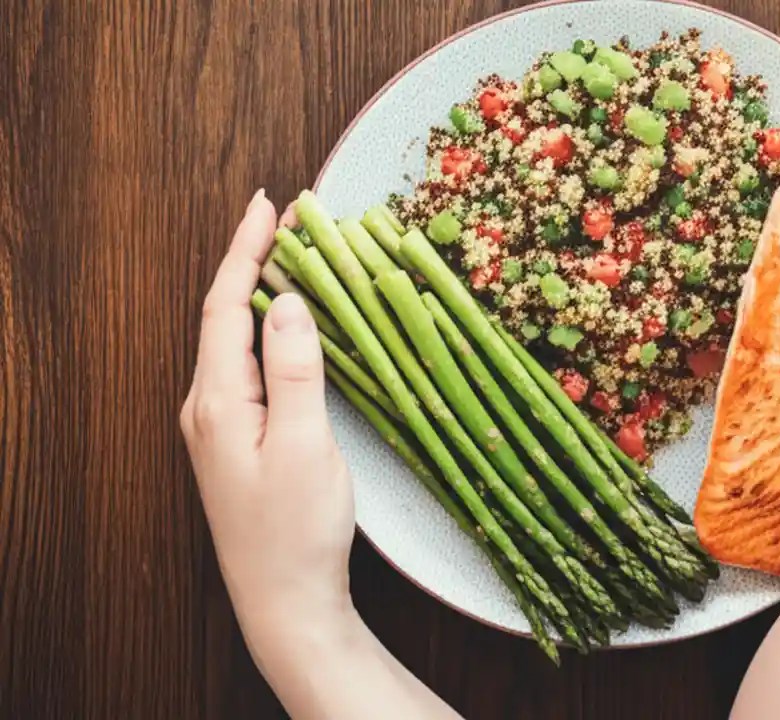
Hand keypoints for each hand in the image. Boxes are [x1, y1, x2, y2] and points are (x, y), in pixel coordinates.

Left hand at [181, 191, 455, 718]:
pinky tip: (296, 331)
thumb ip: (293, 368)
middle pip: (224, 317)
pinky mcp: (242, 443)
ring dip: (264, 299)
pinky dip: (272, 336)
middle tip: (292, 223)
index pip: (223, 306)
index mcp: (217, 400)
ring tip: (298, 263)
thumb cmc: (295, 528)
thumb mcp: (304, 443)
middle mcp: (208, 406)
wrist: (285, 600)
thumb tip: (285, 301)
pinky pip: (252, 369)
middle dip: (254, 263)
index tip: (268, 205)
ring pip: (239, 343)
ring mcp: (221, 427)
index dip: (245, 251)